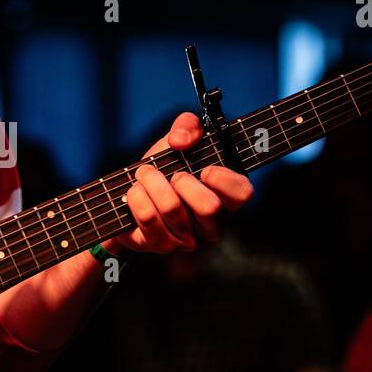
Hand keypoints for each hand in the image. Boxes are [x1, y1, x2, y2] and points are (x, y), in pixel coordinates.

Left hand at [105, 112, 252, 255]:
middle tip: (171, 174)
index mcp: (225, 196)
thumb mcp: (177, 141)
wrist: (129, 197)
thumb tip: (181, 140)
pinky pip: (149, 219)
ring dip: (152, 183)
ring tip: (145, 176)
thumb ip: (188, 127)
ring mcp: (188, 238)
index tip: (204, 169)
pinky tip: (136, 192)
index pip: (242, 193)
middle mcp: (212, 222)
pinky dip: (137, 197)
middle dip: (182, 181)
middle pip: (209, 207)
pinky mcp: (161, 244)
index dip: (223, 179)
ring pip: (173, 210)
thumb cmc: (163, 170)